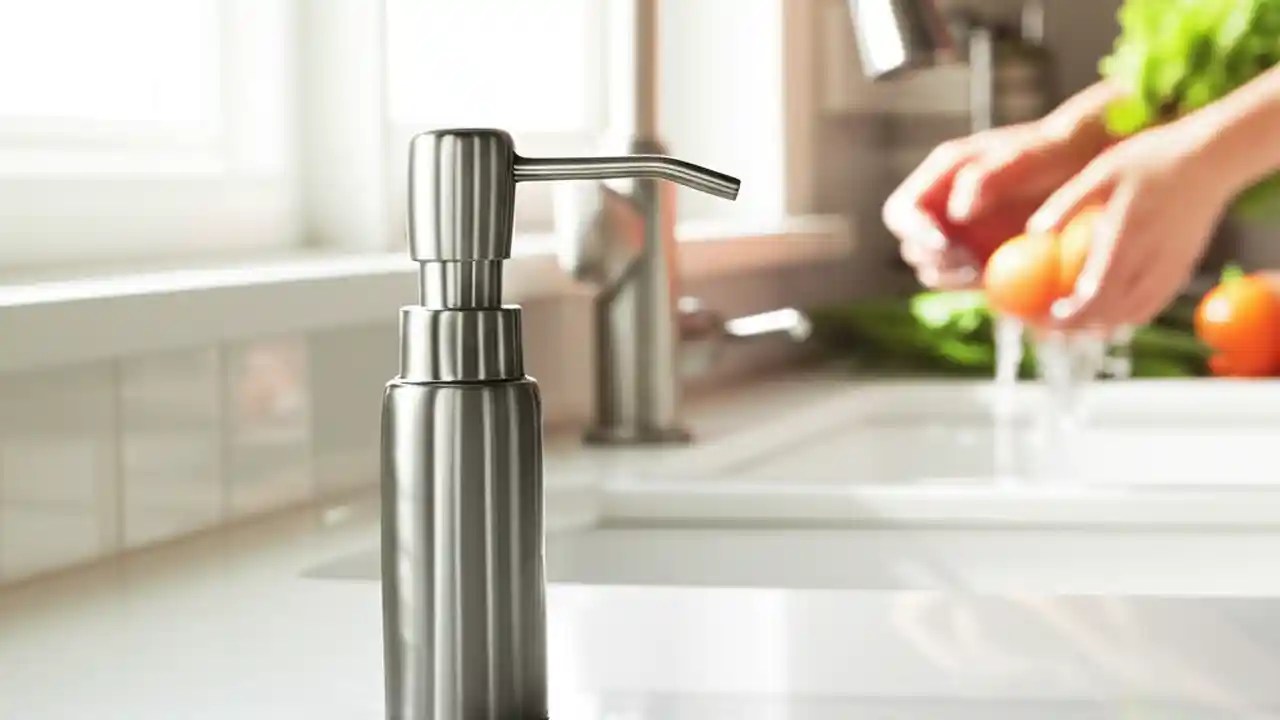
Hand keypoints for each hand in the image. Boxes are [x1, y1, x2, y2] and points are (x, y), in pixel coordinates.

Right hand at [883, 119, 1107, 288]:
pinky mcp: (982, 259)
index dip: (913, 232)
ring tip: (988, 272)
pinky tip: (1005, 279)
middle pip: (914, 249)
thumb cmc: (1057, 152)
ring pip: (935, 270)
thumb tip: (957, 210)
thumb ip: (989, 176)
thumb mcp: (1026, 155)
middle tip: (973, 267)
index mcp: (941, 176)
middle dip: (937, 262)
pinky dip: (979, 287)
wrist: (1090, 166)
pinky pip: (966, 282)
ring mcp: (961, 236)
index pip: (902, 212)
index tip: (943, 246)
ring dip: (954, 279)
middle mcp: (943, 208)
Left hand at [1029, 122, 1234, 328]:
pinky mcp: (1183, 269)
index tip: (1043, 319)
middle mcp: (1151, 263)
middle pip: (1111, 316)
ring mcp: (1171, 270)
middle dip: (1077, 328)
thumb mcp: (1102, 172)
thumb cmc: (1150, 159)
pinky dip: (1127, 314)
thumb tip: (1032, 232)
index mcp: (1127, 241)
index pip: (1095, 298)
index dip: (1068, 318)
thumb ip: (1067, 203)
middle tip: (1049, 322)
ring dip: (1102, 324)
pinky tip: (1108, 305)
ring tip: (1074, 318)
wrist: (1211, 159)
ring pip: (1133, 315)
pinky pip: (1153, 304)